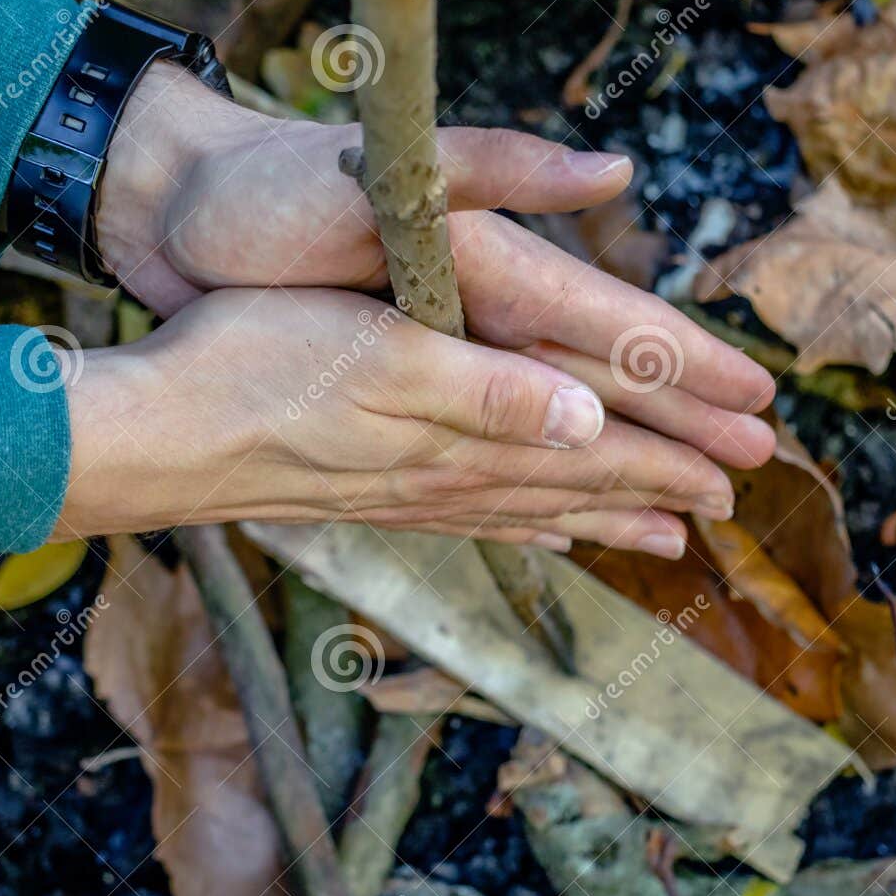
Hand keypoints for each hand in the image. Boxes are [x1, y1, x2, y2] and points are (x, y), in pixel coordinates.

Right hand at [56, 288, 742, 555]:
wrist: (157, 437)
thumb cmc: (256, 372)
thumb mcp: (380, 358)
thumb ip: (489, 392)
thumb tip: (591, 422)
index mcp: (464, 432)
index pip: (594, 451)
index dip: (670, 456)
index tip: (738, 468)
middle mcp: (448, 474)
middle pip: (575, 488)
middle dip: (655, 492)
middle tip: (725, 509)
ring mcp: (408, 491)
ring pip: (531, 509)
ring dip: (600, 519)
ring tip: (660, 538)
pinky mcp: (368, 493)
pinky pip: (471, 519)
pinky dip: (521, 527)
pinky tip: (541, 534)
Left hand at [94, 64, 776, 472]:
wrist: (179, 208)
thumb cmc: (275, 191)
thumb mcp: (388, 168)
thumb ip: (499, 170)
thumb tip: (611, 176)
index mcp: (496, 273)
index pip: (618, 329)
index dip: (689, 369)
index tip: (755, 402)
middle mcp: (482, 325)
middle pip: (604, 389)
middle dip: (678, 431)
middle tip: (750, 469)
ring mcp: (443, 363)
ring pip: (555, 436)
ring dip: (618, 475)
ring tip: (679, 514)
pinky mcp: (402, 394)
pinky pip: (489, 460)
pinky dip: (534, 494)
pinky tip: (561, 519)